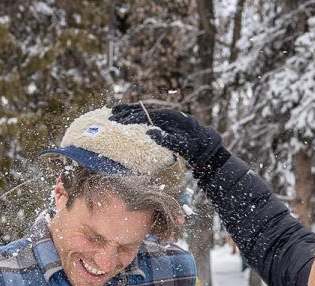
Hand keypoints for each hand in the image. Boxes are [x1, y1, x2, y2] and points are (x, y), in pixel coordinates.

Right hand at [109, 105, 227, 173]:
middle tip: (110, 119)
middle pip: (141, 110)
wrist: (203, 144)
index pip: (146, 115)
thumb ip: (168, 140)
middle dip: (125, 114)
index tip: (119, 123)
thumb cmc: (194, 146)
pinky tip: (123, 115)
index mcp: (169, 117)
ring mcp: (163, 116)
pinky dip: (133, 114)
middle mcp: (164, 113)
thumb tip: (150, 132)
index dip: (132, 119)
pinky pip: (145, 116)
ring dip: (127, 111)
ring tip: (111, 113)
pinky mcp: (161, 121)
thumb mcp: (184, 145)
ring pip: (141, 110)